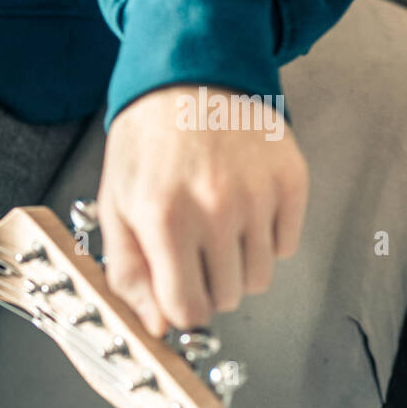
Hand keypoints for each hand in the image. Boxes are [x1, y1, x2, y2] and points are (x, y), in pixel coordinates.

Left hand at [96, 85, 308, 335]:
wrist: (188, 81)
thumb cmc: (146, 146)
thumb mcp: (115, 208)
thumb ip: (129, 273)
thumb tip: (158, 326)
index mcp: (164, 220)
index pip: (188, 308)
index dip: (181, 310)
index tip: (178, 297)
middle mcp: (215, 209)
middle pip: (227, 298)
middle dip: (207, 285)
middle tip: (191, 250)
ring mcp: (258, 195)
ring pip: (260, 278)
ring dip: (238, 265)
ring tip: (215, 227)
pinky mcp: (290, 180)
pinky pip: (287, 245)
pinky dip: (266, 238)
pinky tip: (242, 209)